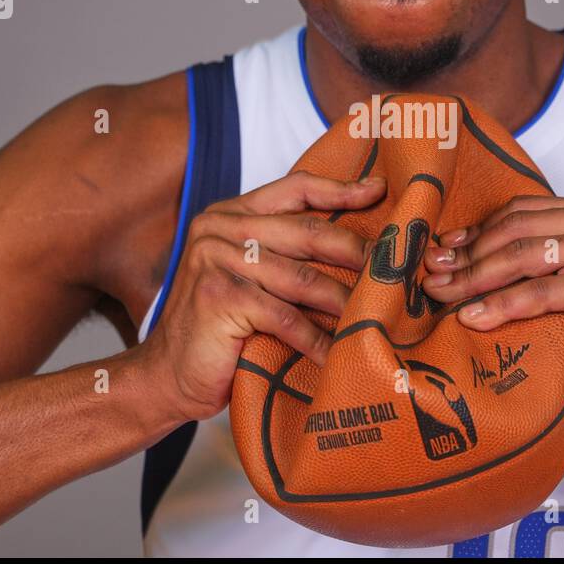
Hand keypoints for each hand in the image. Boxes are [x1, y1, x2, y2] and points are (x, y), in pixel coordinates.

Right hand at [140, 171, 386, 421]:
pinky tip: (338, 355)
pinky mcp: (219, 297)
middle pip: (308, 232)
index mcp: (230, 214)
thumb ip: (285, 255)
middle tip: (397, 267)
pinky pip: (286, 318)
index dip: (341, 189)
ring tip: (378, 316)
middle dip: (359, 251)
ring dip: (346, 302)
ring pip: (303, 279)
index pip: (295, 187)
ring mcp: (215, 260)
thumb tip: (359, 248)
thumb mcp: (251, 278)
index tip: (380, 192)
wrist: (166, 375)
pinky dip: (317, 340)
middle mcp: (219, 228)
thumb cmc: (219, 329)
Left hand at [420, 196, 563, 410]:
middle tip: (433, 275)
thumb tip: (453, 246)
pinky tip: (472, 317)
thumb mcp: (563, 276)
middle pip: (519, 230)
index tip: (444, 250)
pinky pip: (539, 292)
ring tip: (443, 294)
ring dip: (476, 278)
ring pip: (524, 256)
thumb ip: (528, 254)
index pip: (524, 211)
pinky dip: (500, 305)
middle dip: (469, 255)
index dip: (478, 230)